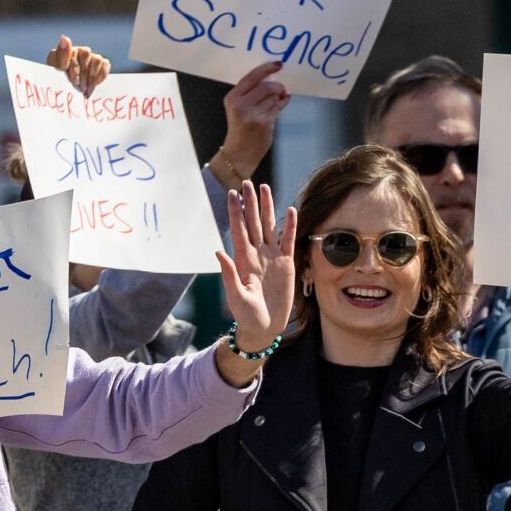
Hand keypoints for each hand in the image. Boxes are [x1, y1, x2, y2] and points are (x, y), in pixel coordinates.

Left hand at [46, 34, 109, 97]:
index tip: (74, 81)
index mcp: (62, 52)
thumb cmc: (60, 87)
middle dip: (83, 75)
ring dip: (92, 77)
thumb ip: (61, 57)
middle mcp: (76, 51)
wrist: (69, 99)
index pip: (72, 52)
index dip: (74, 68)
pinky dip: (101, 75)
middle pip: (85, 54)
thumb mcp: (57, 75)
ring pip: (96, 59)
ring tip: (86, 90)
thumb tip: (64, 38)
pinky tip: (94, 85)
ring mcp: (89, 56)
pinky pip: (105, 64)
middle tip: (80, 88)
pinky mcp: (100, 63)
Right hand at [210, 61, 290, 182]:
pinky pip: (278, 107)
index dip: (267, 68)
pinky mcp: (263, 123)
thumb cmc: (241, 129)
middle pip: (265, 86)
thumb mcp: (238, 108)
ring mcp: (252, 115)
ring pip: (273, 97)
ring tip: (279, 98)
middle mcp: (240, 105)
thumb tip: (271, 77)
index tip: (278, 64)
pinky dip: (283, 102)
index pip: (252, 77)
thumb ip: (250, 93)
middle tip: (281, 88)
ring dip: (279, 96)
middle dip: (277, 86)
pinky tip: (284, 101)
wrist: (238, 154)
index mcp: (232, 98)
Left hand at [214, 182, 296, 385]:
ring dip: (268, 208)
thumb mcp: (236, 297)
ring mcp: (272, 257)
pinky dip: (290, 226)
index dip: (236, 211)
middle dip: (251, 203)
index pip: (239, 230)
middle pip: (253, 222)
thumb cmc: (247, 315)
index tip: (233, 193)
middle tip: (248, 182)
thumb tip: (219, 252)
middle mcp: (257, 254)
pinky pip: (289, 241)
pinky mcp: (287, 264)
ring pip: (270, 226)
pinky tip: (291, 210)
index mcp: (244, 260)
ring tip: (266, 188)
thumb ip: (229, 275)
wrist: (264, 327)